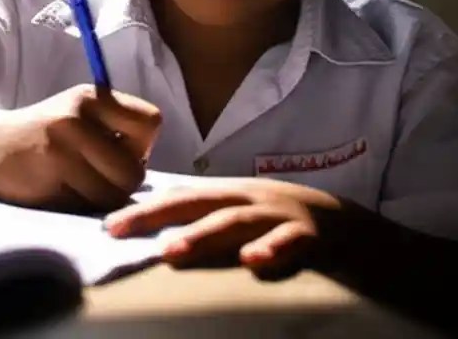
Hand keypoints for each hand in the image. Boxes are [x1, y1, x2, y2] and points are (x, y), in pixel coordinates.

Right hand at [0, 84, 160, 210]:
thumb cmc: (45, 136)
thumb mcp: (80, 115)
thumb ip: (115, 128)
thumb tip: (146, 160)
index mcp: (92, 96)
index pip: (151, 122)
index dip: (142, 146)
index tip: (119, 151)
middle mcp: (78, 117)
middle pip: (135, 170)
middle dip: (122, 181)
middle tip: (97, 175)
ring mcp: (62, 147)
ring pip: (114, 193)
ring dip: (103, 198)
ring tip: (79, 184)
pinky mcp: (50, 176)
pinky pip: (89, 205)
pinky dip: (82, 205)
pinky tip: (62, 190)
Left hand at [103, 178, 340, 272]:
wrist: (349, 225)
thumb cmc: (279, 223)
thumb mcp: (239, 213)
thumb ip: (202, 220)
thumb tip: (152, 234)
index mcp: (228, 195)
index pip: (178, 198)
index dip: (143, 210)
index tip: (108, 227)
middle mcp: (248, 200)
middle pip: (197, 203)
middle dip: (157, 215)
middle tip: (122, 229)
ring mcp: (278, 216)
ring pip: (237, 221)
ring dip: (204, 234)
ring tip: (173, 250)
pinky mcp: (311, 236)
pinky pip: (291, 242)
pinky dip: (273, 250)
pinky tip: (254, 262)